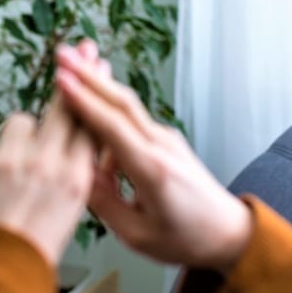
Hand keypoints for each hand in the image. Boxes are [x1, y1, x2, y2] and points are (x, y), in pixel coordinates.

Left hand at [0, 98, 94, 266]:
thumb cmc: (27, 259)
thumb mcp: (65, 220)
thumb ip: (68, 181)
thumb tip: (70, 152)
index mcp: (74, 183)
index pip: (90, 128)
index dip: (90, 105)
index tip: (92, 83)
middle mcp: (46, 165)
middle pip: (62, 111)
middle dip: (64, 98)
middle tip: (64, 82)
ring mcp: (9, 161)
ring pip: (20, 122)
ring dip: (15, 137)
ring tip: (7, 166)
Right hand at [55, 41, 251, 272]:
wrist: (230, 234)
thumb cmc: (187, 239)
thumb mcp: (136, 234)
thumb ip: (102, 203)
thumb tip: (75, 176)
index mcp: (153, 171)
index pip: (113, 127)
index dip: (84, 101)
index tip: (61, 79)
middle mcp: (161, 146)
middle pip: (121, 102)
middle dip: (88, 75)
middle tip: (62, 53)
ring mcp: (164, 139)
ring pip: (125, 105)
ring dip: (97, 83)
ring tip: (71, 65)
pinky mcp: (163, 141)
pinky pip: (129, 120)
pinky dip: (106, 106)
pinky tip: (88, 100)